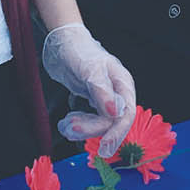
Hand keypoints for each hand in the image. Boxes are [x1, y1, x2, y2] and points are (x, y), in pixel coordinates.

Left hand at [41, 24, 136, 157]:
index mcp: (123, 83)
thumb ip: (102, 91)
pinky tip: (66, 122)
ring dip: (83, 128)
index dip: (117, 132)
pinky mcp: (92, 100)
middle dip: (92, 129)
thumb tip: (115, 113)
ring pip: (100, 123)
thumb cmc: (78, 50)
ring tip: (65, 124)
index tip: (104, 147)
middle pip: (112, 121)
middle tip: (70, 129)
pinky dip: (79, 124)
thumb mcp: (89, 70)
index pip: (126, 114)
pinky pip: (90, 120)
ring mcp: (105, 97)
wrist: (63, 42)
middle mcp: (117, 92)